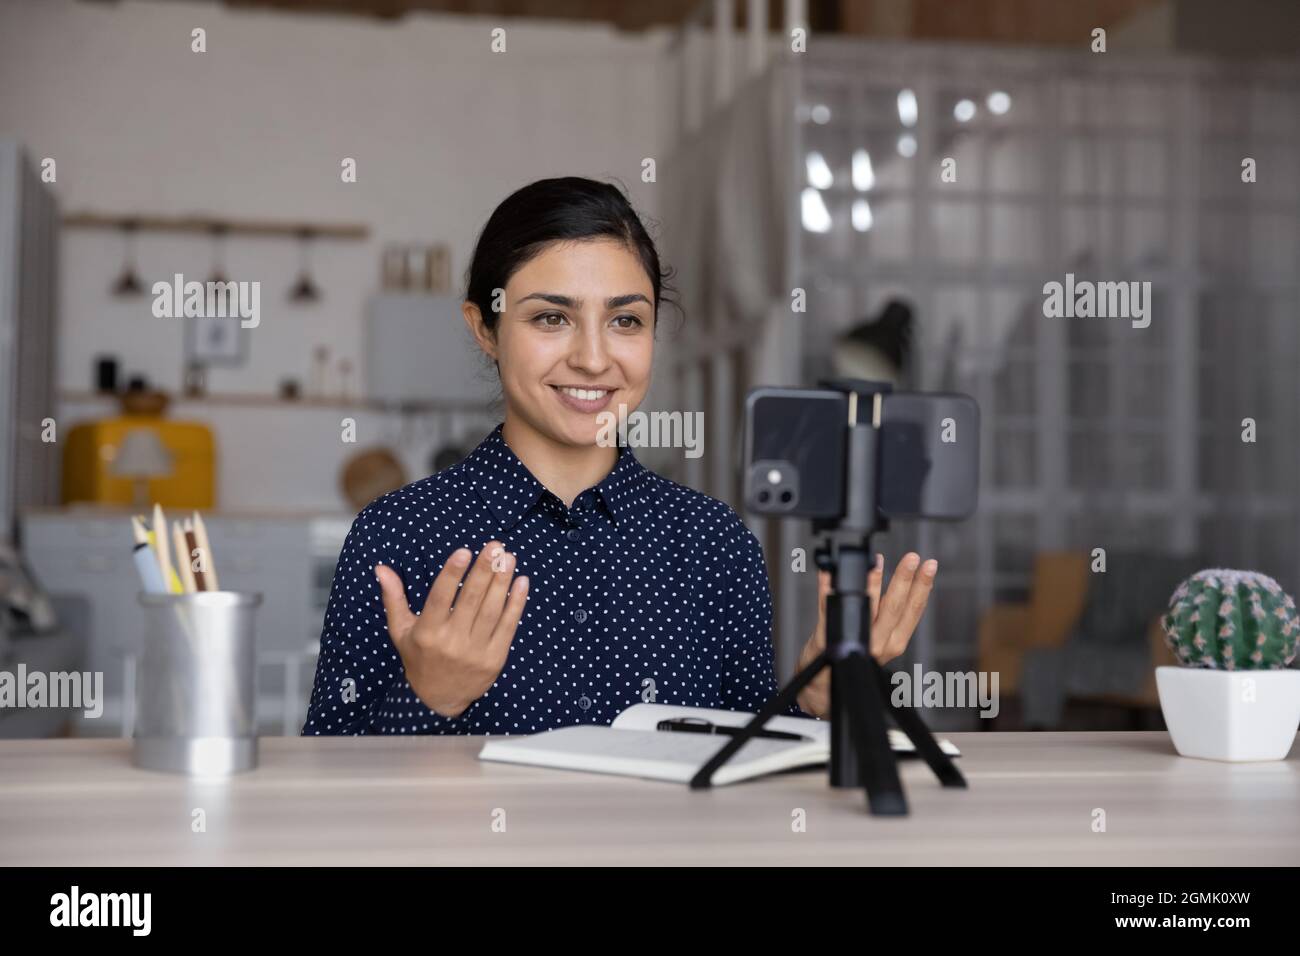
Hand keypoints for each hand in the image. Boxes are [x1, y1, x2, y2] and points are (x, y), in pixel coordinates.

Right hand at [374, 540, 527, 717]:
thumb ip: (394, 597)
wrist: (439, 700)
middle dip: (484, 570)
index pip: (440, 598)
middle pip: (471, 600)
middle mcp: (452, 641)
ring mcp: (475, 651)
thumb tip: (381, 568)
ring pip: (492, 611)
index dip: (452, 574)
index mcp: (428, 632)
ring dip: (502, 582)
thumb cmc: (419, 658)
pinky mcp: (495, 659)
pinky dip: (517, 604)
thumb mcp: (400, 630)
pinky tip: (521, 582)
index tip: (464, 551)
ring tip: (509, 558)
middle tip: (495, 546)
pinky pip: (508, 627)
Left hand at [795, 553, 937, 718]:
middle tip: (912, 558)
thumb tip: (902, 580)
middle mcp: (878, 644)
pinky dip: (827, 589)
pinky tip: (829, 573)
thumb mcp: (879, 639)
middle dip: (905, 580)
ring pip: (866, 608)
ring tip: (876, 562)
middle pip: (894, 607)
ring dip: (872, 583)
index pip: (913, 611)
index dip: (923, 587)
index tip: (929, 566)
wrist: (824, 687)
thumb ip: (889, 615)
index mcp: (894, 641)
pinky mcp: (827, 640)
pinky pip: (829, 610)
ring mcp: (854, 642)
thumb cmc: (853, 658)